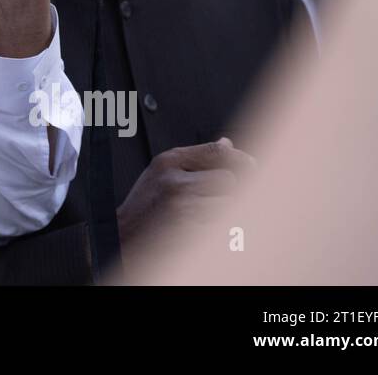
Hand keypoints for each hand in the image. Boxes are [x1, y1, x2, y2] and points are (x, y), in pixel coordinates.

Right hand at [117, 139, 255, 256]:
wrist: (125, 233)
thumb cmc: (145, 203)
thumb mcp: (162, 171)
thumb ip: (196, 157)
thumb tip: (227, 144)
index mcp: (168, 161)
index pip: (216, 151)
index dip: (240, 158)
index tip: (252, 164)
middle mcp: (175, 181)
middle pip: (228, 179)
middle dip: (230, 190)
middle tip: (222, 196)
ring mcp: (182, 206)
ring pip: (229, 204)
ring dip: (224, 209)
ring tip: (206, 212)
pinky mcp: (189, 228)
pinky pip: (221, 224)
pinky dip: (217, 225)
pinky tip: (201, 224)